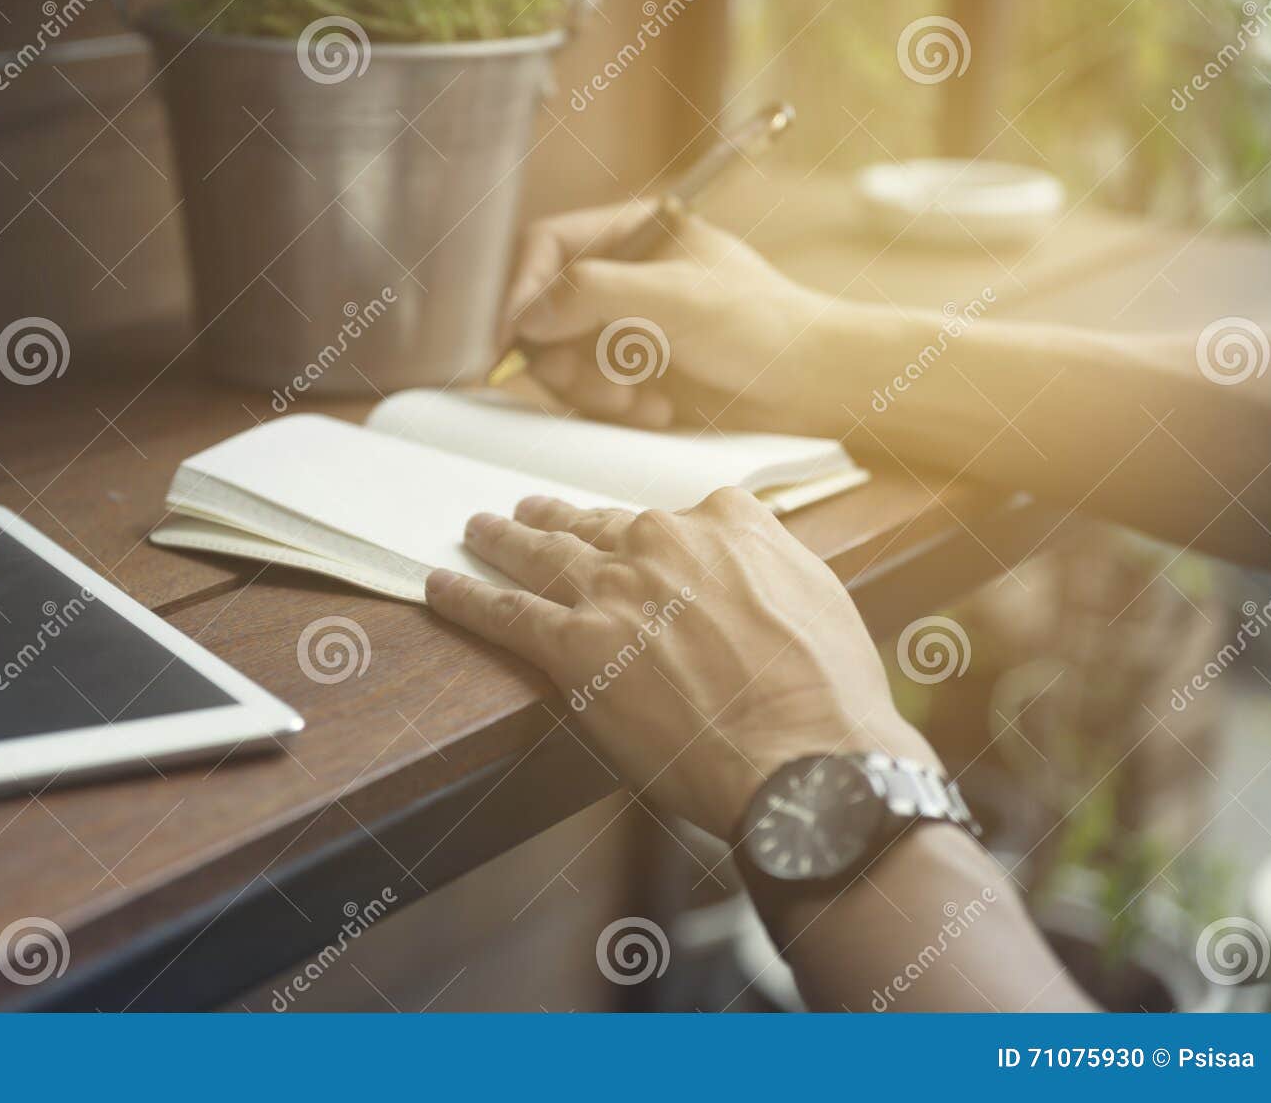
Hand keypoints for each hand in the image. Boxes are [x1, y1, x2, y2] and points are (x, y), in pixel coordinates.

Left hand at [424, 488, 938, 839]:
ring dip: (503, 540)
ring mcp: (614, 590)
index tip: (634, 535)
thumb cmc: (829, 698)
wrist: (807, 757)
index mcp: (729, 524)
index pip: (676, 514)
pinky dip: (466, 597)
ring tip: (478, 529)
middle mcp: (664, 542)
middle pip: (597, 525)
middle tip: (529, 512)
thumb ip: (775, 572)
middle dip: (559, 519)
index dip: (648, 531)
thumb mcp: (821, 601)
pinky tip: (441, 587)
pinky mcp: (573, 644)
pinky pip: (504, 611)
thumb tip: (756, 581)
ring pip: (541, 553)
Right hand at [504, 202, 834, 431]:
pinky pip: (587, 392)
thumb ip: (597, 293)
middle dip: (560, 354)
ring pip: (559, 358)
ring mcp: (622, 326)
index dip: (521, 289)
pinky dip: (613, 408)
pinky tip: (656, 410)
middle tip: (593, 383)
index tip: (512, 336)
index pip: (547, 247)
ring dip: (590, 388)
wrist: (809, 384)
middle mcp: (618, 275)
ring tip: (637, 400)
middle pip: (541, 310)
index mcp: (630, 232)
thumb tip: (527, 314)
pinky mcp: (630, 372)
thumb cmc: (761, 324)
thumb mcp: (677, 297)